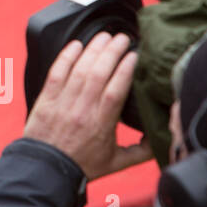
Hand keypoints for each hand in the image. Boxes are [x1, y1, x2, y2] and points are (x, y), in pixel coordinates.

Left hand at [22, 32, 152, 179]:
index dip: (125, 70)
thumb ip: (141, 151)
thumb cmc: (81, 166)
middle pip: (98, 74)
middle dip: (112, 51)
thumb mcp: (116, 162)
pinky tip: (76, 44)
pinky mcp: (46, 99)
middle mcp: (82, 110)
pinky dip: (66, 56)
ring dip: (92, 49)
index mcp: (101, 124)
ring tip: (105, 36)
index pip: (115, 91)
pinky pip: (55, 72)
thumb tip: (161, 138)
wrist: (46, 170)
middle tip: (122, 38)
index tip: (134, 55)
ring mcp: (62, 103)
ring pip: (79, 70)